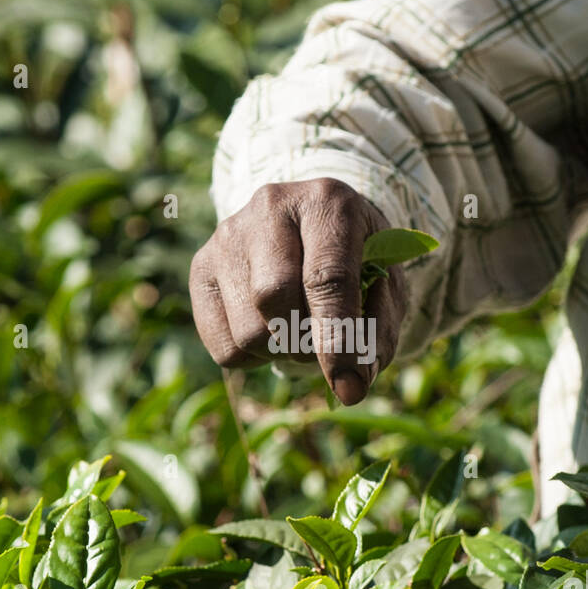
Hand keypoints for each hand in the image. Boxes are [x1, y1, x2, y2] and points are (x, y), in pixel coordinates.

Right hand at [190, 178, 406, 403]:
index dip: (337, 338)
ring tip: (298, 329)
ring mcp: (228, 235)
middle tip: (323, 346)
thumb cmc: (357, 260)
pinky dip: (253, 357)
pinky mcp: (201, 266)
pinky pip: (223, 345)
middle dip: (305, 343)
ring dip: (281, 352)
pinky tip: (270, 328)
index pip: (326, 277)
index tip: (349, 384)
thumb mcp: (386, 285)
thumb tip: (352, 386)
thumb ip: (377, 331)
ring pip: (248, 330)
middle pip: (275, 298)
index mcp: (327, 202)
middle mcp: (270, 206)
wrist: (312, 228)